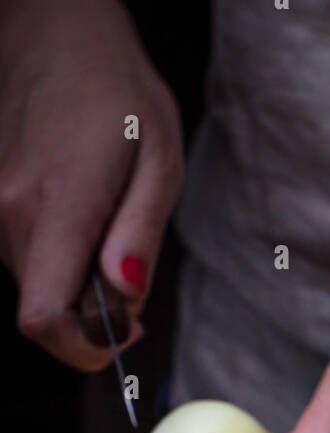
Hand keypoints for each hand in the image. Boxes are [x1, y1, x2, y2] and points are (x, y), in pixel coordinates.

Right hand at [0, 0, 183, 368]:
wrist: (55, 28)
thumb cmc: (120, 90)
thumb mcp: (160, 160)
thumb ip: (141, 233)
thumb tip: (128, 296)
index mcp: (58, 207)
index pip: (43, 318)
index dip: (80, 349)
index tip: (120, 335)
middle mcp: (10, 211)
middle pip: (45, 307)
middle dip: (91, 310)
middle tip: (128, 266)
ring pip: (36, 280)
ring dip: (77, 275)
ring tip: (107, 217)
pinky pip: (25, 252)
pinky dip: (58, 250)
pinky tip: (82, 205)